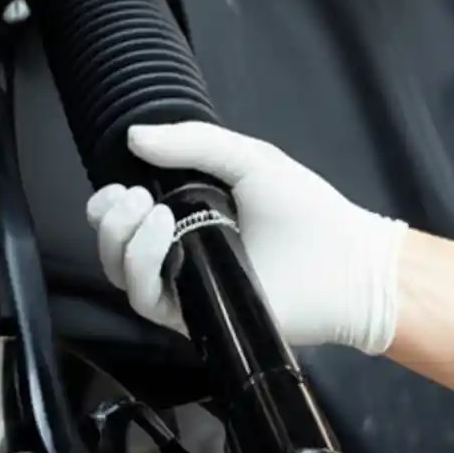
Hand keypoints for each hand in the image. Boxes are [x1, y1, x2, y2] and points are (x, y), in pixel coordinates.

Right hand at [85, 122, 406, 353]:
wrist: (345, 265)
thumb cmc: (305, 210)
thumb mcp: (249, 159)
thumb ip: (194, 142)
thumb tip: (133, 136)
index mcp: (190, 216)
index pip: (127, 218)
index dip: (108, 205)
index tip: (115, 188)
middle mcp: (180, 253)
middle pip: (115, 247)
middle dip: (110, 221)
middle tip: (135, 198)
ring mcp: (186, 287)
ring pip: (123, 274)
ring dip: (124, 241)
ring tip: (152, 213)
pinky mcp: (194, 317)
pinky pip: (147, 300)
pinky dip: (143, 266)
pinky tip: (162, 236)